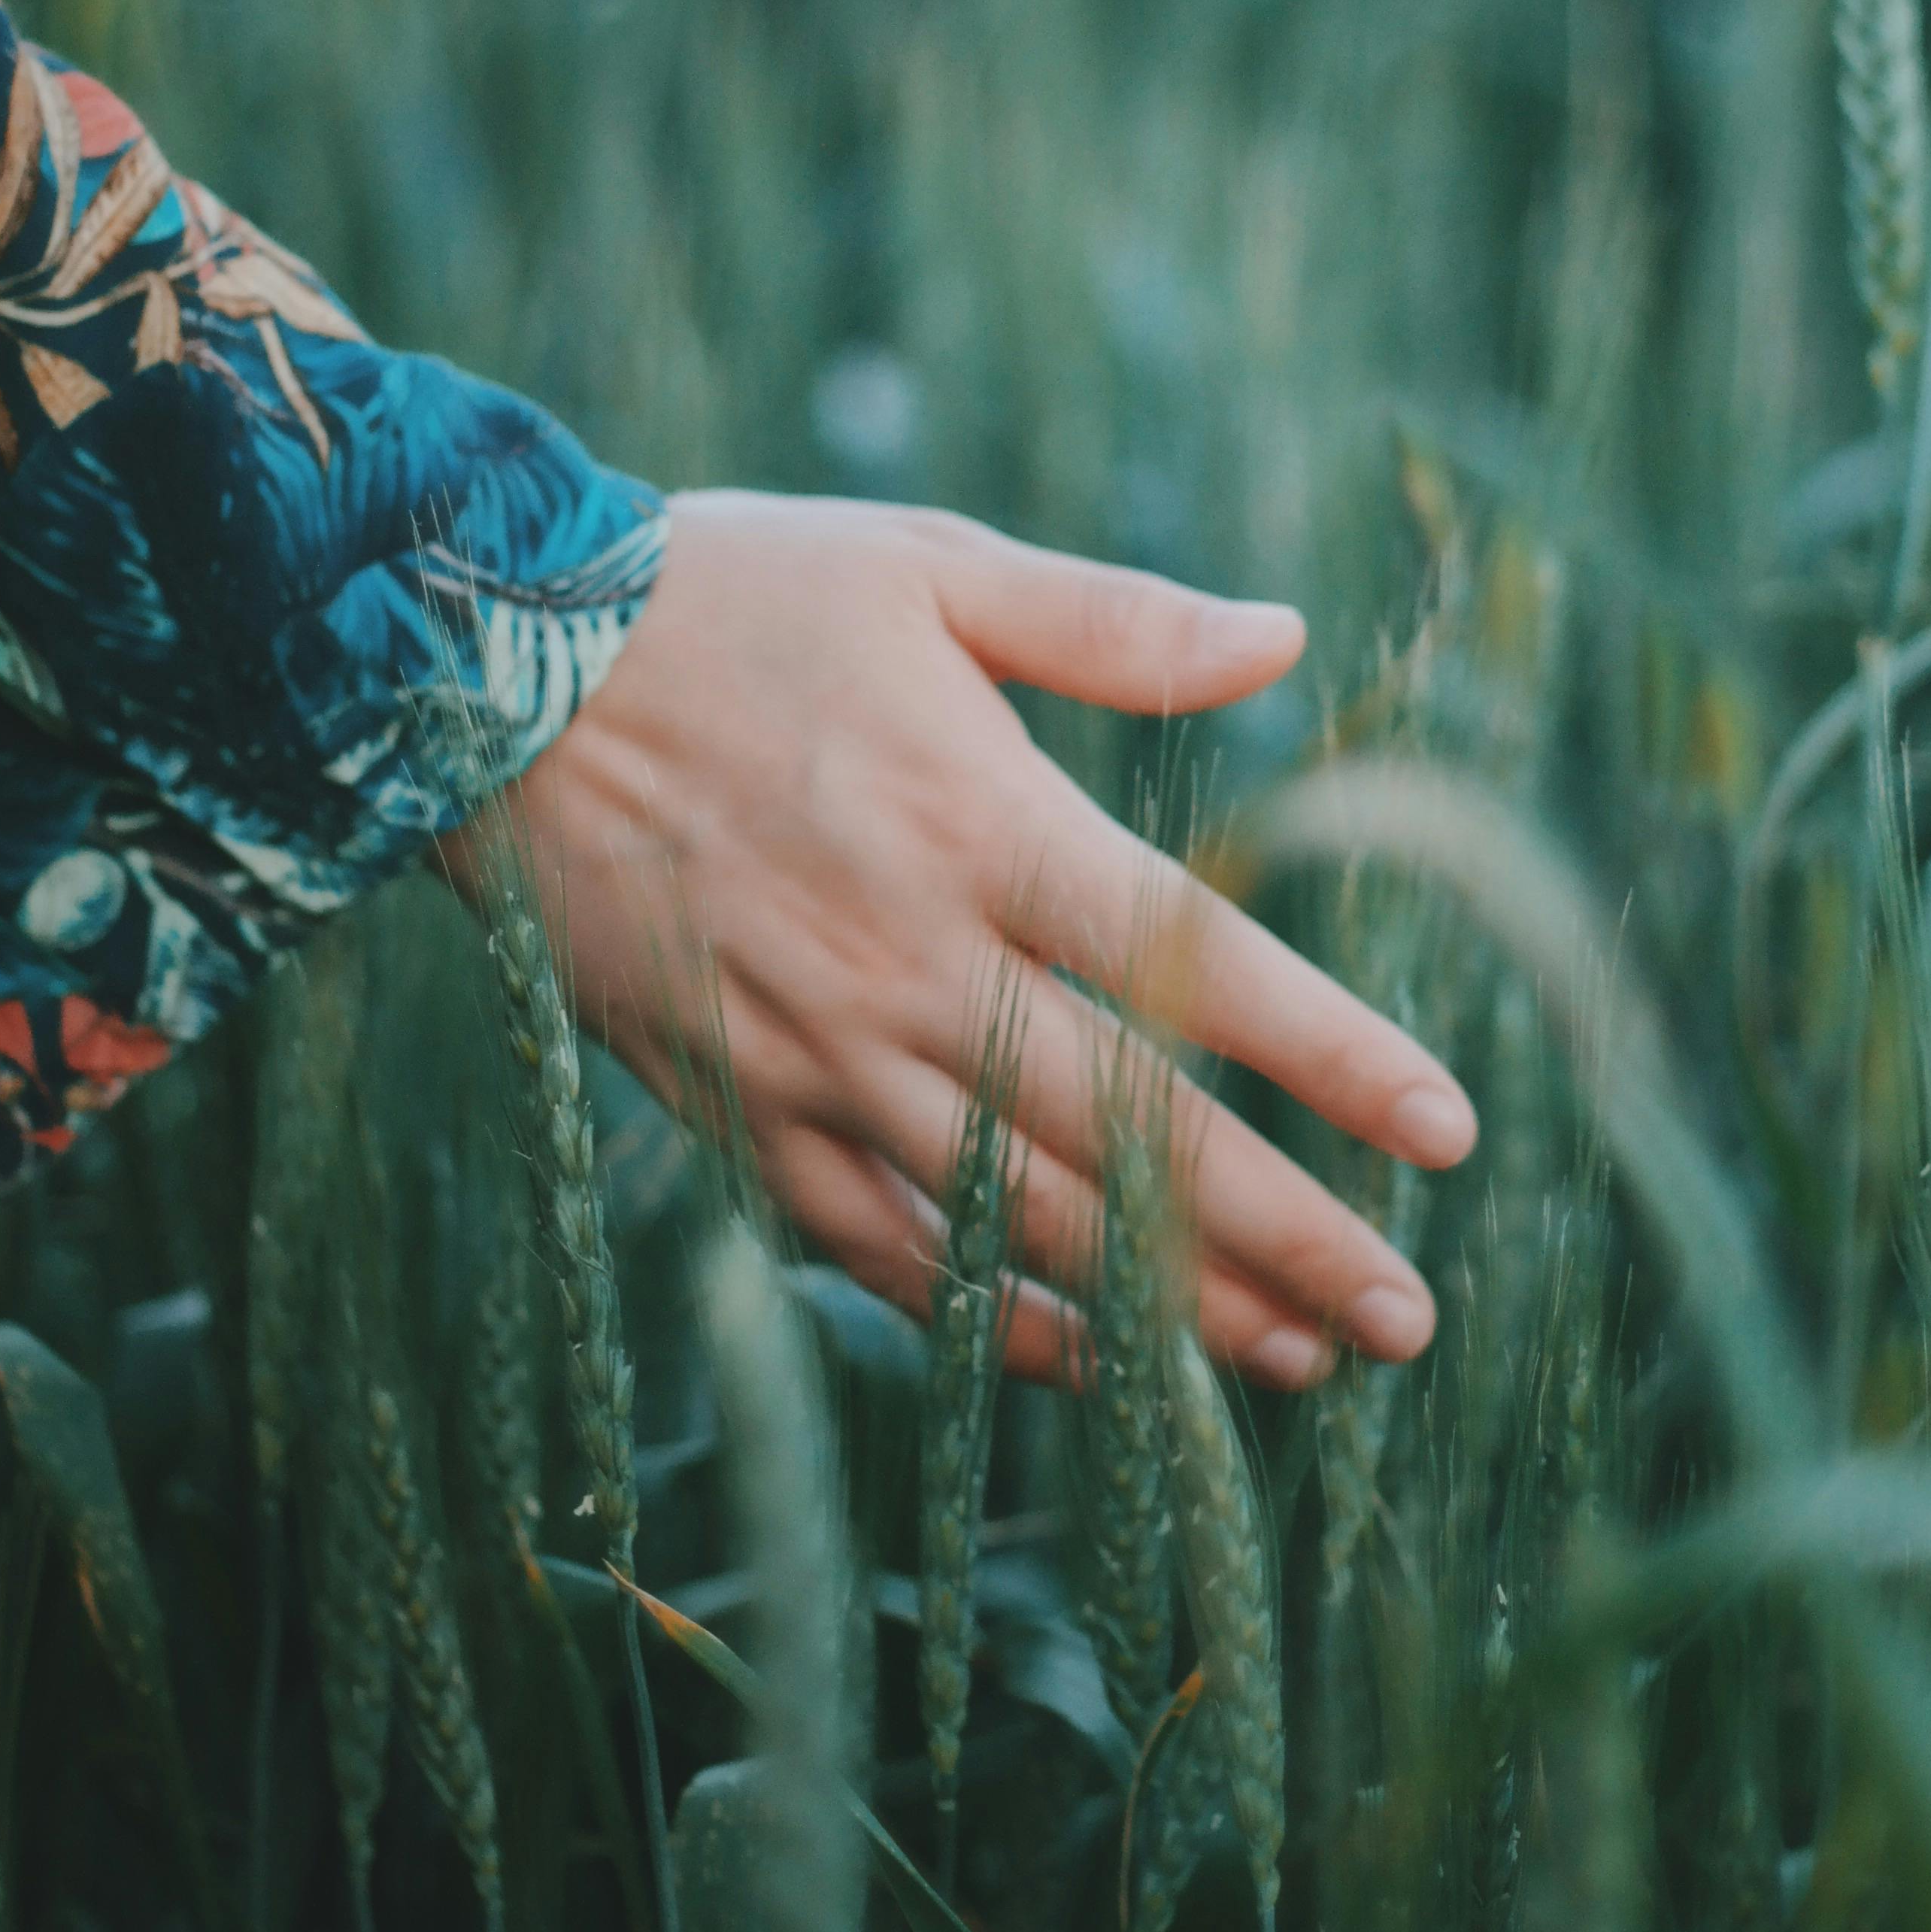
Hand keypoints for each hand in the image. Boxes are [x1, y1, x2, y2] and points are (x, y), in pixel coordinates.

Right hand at [473, 492, 1474, 1385]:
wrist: (480, 682)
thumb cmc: (726, 598)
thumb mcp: (925, 566)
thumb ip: (1112, 623)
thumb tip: (1286, 637)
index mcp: (976, 823)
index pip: (1195, 964)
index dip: (1332, 1055)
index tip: (1450, 1131)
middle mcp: (907, 962)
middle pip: (1130, 1131)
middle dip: (1285, 1234)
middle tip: (1410, 1316)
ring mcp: (815, 1055)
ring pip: (1018, 1217)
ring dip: (1165, 1305)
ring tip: (1299, 1359)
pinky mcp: (736, 1112)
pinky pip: (879, 1253)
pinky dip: (986, 1321)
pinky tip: (1086, 1365)